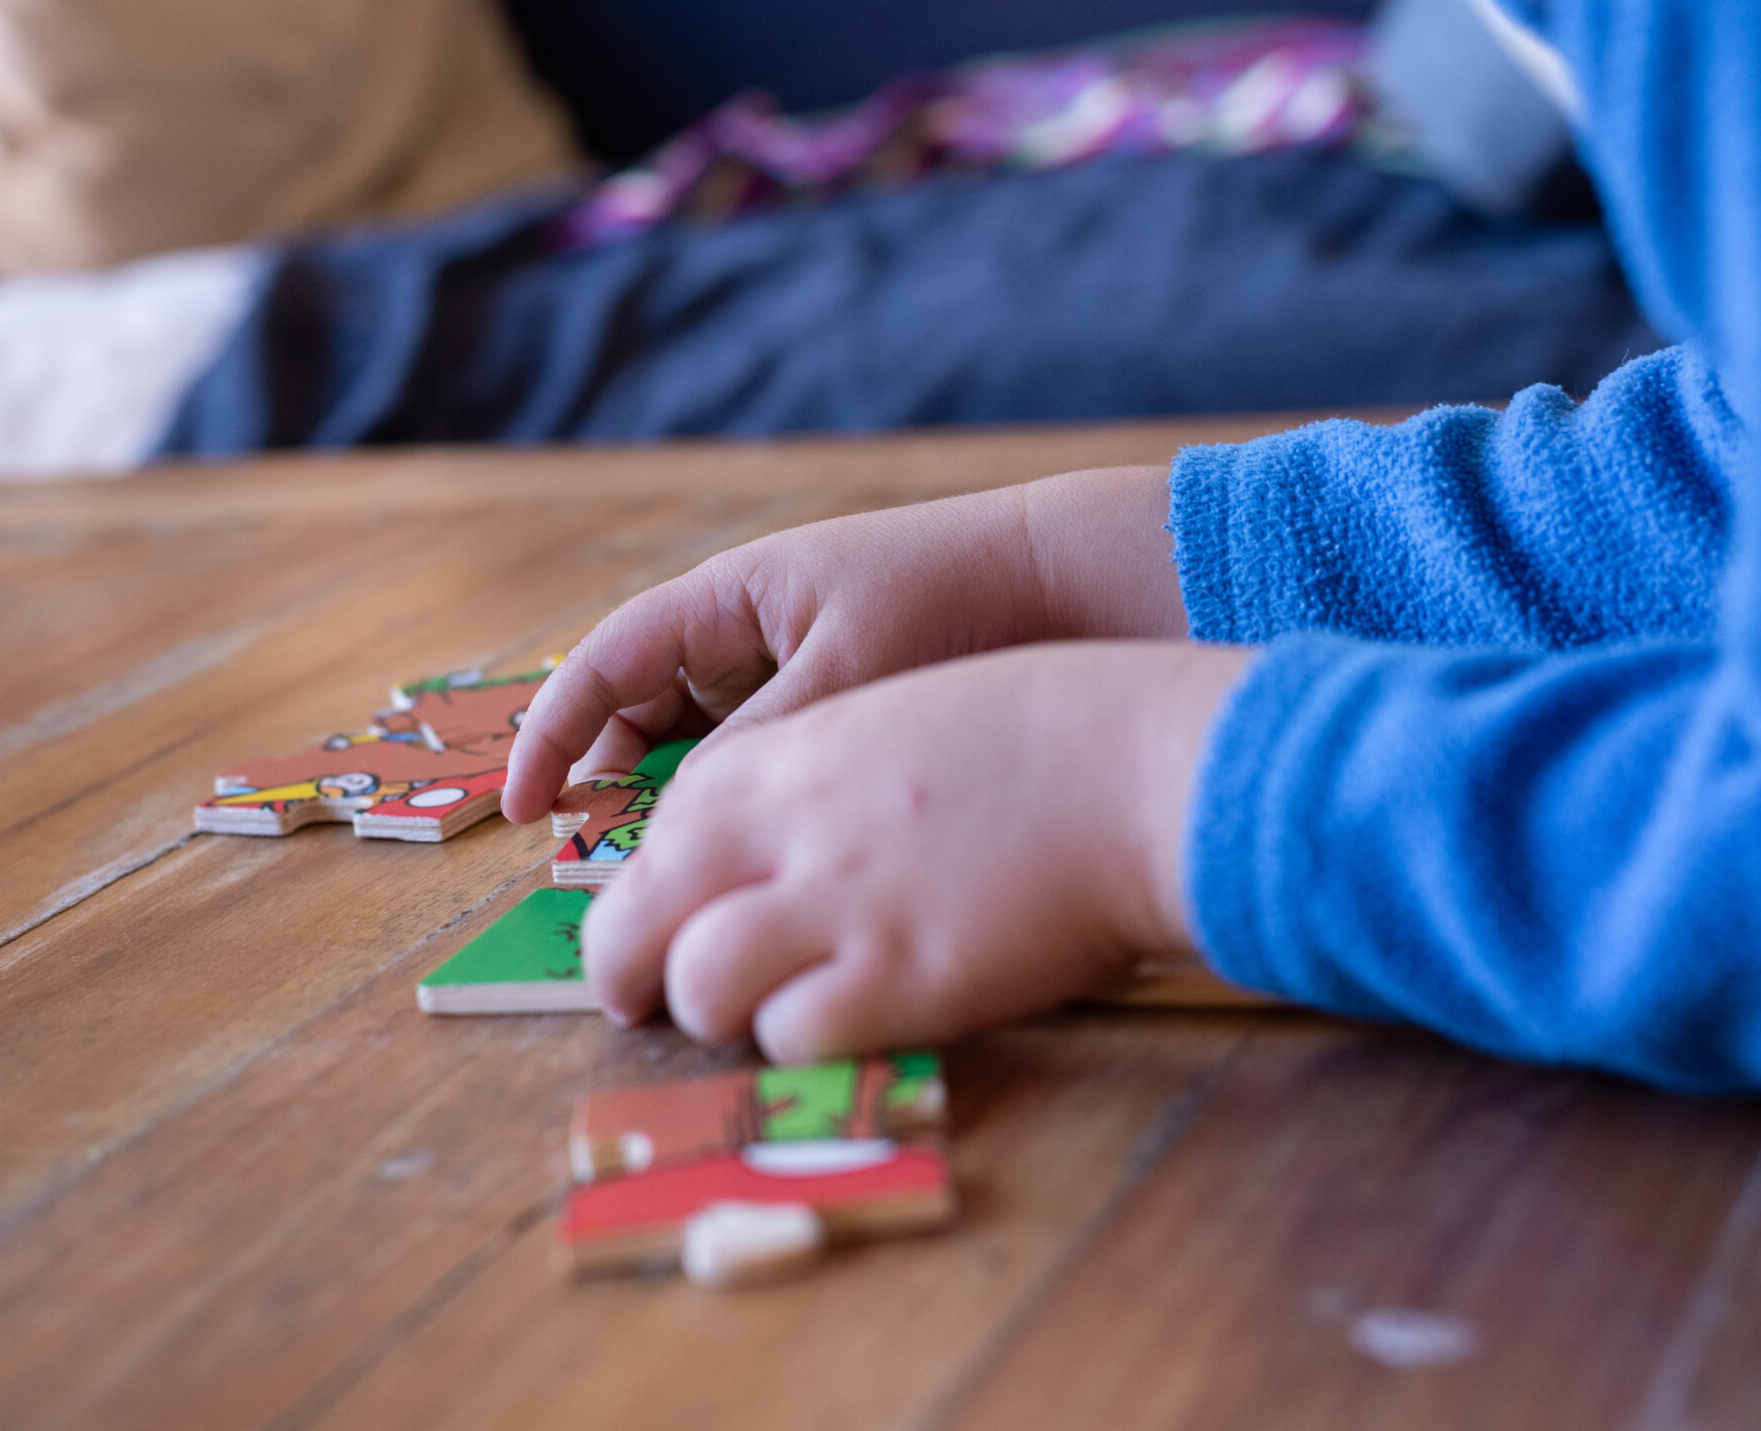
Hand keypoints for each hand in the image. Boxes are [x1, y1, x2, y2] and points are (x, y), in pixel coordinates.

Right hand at [502, 468, 1185, 822]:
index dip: (553, 734)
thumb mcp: (845, 676)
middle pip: (642, 710)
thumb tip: (682, 825)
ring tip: (675, 880)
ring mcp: (790, 664)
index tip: (520, 810)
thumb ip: (759, 746)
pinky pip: (758, 758)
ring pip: (697, 742)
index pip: (607, 662)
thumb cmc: (954, 603)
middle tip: (605, 871)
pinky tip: (752, 861)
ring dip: (675, 803)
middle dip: (611, 784)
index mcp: (733, 594)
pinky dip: (740, 805)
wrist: (1070, 583)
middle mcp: (748, 627)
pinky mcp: (836, 704)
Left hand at [579, 640, 1253, 1062]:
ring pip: (696, 980)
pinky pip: (789, 1036)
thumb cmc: (1049, 736)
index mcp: (794, 755)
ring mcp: (841, 904)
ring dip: (710, 1010)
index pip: (666, 825)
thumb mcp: (906, 719)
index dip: (651, 881)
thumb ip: (831, 778)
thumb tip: (786, 849)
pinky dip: (795, 1042)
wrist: (1139, 764)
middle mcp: (794, 827)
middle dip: (622, 966)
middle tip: (642, 1000)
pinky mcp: (899, 978)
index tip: (664, 913)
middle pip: (639, 909)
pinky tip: (839, 1026)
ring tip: (751, 1018)